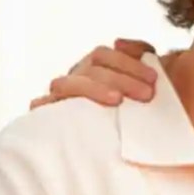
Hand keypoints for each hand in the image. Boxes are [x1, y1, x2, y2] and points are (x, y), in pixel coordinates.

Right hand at [29, 39, 159, 109]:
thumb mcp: (142, 83)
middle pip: (90, 68)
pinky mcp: (46, 117)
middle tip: (147, 94)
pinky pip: (40, 107)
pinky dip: (49, 107)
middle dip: (121, 78)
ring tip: (117, 100)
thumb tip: (119, 42)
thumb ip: (139, 55)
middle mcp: (75, 79)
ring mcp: (59, 97)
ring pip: (66, 84)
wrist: (124, 152)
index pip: (104, 54)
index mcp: (94, 68)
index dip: (128, 62)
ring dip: (94, 89)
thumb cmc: (134, 110)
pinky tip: (68, 112)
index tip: (153, 78)